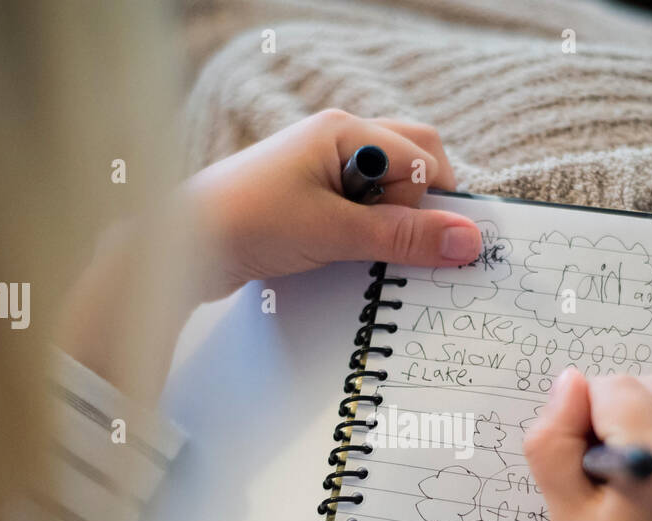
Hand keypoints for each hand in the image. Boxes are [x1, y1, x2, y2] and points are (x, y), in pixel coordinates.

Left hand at [187, 109, 483, 300]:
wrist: (182, 247)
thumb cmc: (249, 224)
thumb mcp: (335, 234)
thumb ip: (404, 237)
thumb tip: (469, 241)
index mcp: (345, 131)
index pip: (423, 158)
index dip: (432, 205)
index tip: (431, 247)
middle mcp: (337, 140)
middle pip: (413, 163)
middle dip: (418, 209)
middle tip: (397, 247)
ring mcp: (323, 168)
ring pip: (388, 192)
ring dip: (390, 225)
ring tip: (363, 253)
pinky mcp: (311, 198)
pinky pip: (362, 210)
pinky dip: (367, 235)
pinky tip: (347, 257)